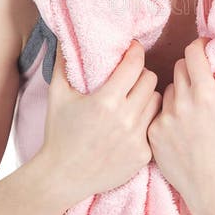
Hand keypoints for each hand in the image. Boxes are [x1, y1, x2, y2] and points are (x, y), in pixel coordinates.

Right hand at [40, 39, 161, 202]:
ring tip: (134, 98)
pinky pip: (154, 126)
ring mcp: (137, 138)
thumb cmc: (59, 134)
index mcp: (106, 101)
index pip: (135, 64)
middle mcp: (125, 118)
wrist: (63, 177)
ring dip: (147, 96)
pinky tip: (133, 121)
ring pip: (157, 101)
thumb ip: (63, 63)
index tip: (133, 50)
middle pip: (150, 80)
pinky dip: (146, 120)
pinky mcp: (143, 155)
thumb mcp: (57, 95)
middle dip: (141, 74)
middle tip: (131, 76)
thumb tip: (65, 37)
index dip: (135, 52)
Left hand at [146, 37, 214, 214]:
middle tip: (202, 79)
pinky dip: (168, 115)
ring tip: (193, 108)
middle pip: (179, 68)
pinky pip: (158, 113)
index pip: (192, 53)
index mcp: (205, 96)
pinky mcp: (153, 135)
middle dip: (190, 68)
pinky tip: (182, 128)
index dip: (199, 47)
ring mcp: (164, 121)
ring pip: (167, 90)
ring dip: (178, 92)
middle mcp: (181, 104)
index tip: (205, 50)